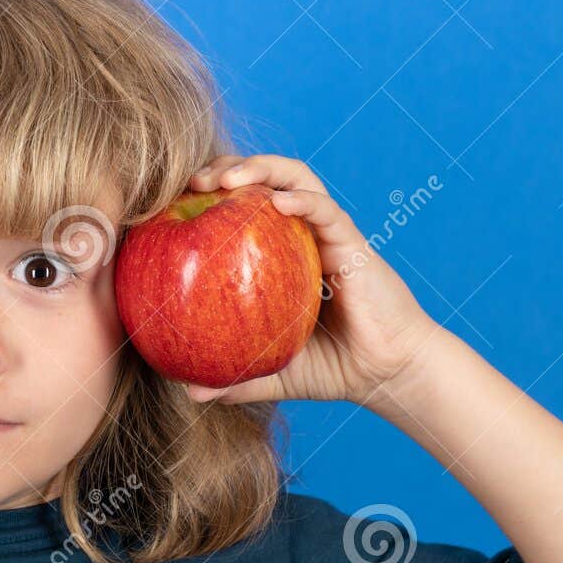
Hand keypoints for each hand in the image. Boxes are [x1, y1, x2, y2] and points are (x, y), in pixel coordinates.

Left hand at [181, 154, 439, 411]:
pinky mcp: (353, 245)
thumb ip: (234, 379)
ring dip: (261, 169)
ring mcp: (328, 235)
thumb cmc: (333, 368)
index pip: (242, 209)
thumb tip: (189, 393)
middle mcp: (302, 236)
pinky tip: (276, 203)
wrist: (387, 375)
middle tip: (195, 182)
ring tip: (228, 179)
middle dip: (228, 168)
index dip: (210, 197)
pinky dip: (302, 201)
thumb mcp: (272, 374)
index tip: (175, 204)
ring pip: (296, 180)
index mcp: (280, 255)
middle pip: (264, 181)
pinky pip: (326, 211)